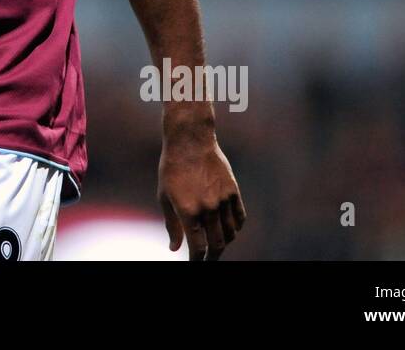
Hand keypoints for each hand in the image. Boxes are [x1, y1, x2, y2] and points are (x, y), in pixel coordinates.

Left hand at [157, 132, 245, 259]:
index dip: (197, 260)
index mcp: (188, 210)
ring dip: (225, 242)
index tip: (196, 264)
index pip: (198, 247)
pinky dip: (236, 228)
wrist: (190, 140)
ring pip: (231, 233)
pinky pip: (239, 218)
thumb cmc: (172, 168)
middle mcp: (208, 208)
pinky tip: (229, 230)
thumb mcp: (165, 196)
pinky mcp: (234, 191)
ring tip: (217, 244)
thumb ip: (172, 224)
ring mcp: (223, 200)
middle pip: (217, 244)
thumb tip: (174, 248)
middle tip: (209, 260)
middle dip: (213, 256)